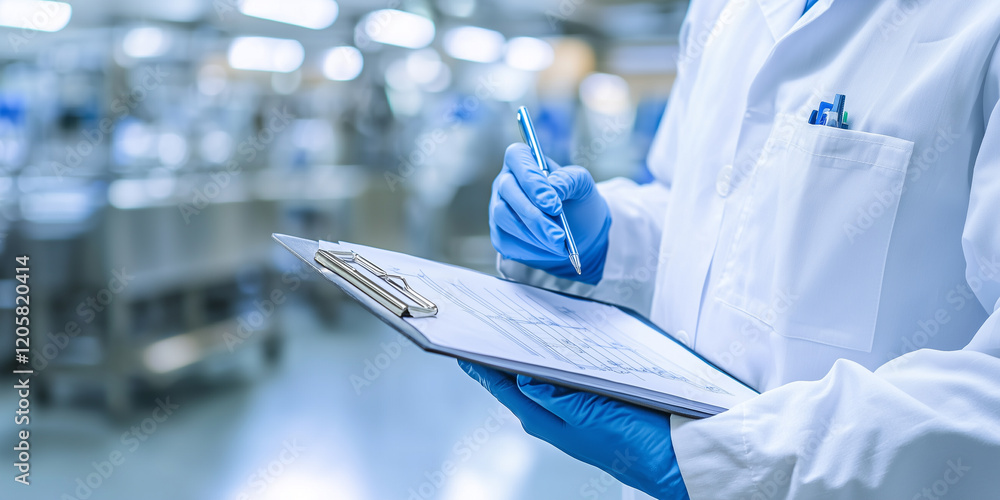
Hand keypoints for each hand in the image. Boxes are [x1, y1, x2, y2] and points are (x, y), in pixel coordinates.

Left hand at [459, 360, 688, 499]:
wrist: (671, 458)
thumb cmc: (632, 443)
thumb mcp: (589, 415)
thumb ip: (555, 396)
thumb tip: (523, 378)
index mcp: (547, 422)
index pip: (505, 390)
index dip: (484, 370)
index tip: (464, 350)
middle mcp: (556, 419)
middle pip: (520, 385)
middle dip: (503, 362)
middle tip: (487, 335)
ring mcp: (575, 415)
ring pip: (543, 383)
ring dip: (530, 362)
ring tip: (515, 338)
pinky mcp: (594, 409)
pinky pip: (567, 383)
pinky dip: (558, 367)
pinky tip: (558, 354)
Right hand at [489, 143, 611, 284]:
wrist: (580, 231)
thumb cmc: (577, 201)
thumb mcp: (583, 185)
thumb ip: (571, 179)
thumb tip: (554, 186)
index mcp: (524, 161)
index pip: (517, 157)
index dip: (532, 179)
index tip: (554, 205)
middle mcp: (506, 181)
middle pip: (508, 191)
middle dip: (534, 216)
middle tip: (559, 235)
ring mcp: (499, 207)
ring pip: (503, 217)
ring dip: (533, 235)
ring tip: (559, 245)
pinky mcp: (499, 233)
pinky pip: (504, 241)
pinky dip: (529, 250)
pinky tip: (550, 252)